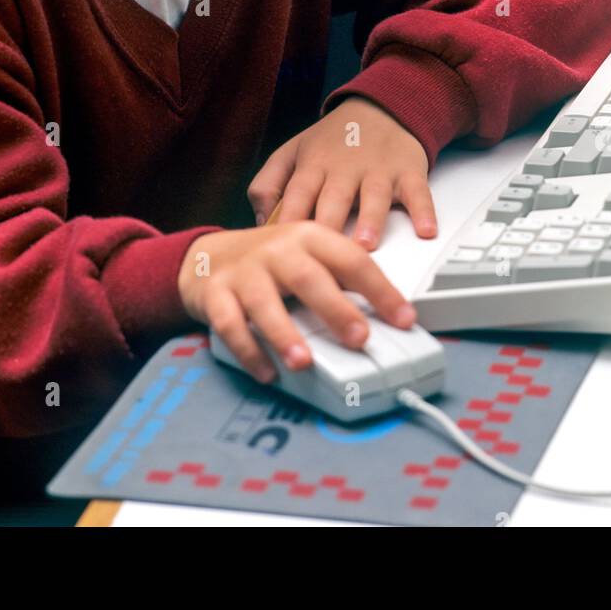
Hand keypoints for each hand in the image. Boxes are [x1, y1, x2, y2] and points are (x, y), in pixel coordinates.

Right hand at [177, 222, 416, 383]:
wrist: (206, 257)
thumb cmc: (268, 262)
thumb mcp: (306, 256)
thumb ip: (339, 279)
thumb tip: (386, 316)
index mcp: (308, 237)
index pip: (351, 259)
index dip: (381, 289)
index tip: (404, 318)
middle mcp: (277, 250)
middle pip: (309, 277)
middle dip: (336, 309)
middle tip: (359, 339)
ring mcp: (244, 272)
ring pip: (265, 302)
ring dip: (285, 334)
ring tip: (304, 363)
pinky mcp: (215, 294)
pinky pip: (230, 324)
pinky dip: (248, 350)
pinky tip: (267, 372)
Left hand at [247, 97, 436, 248]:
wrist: (382, 106)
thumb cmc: (333, 139)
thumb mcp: (292, 151)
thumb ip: (268, 184)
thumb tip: (261, 223)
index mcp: (313, 164)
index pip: (296, 195)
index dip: (288, 221)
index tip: (282, 251)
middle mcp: (344, 168)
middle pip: (333, 198)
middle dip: (328, 225)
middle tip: (323, 258)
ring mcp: (378, 169)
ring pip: (373, 195)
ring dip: (370, 219)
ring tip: (366, 245)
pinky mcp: (408, 171)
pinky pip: (417, 192)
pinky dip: (423, 211)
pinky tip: (425, 230)